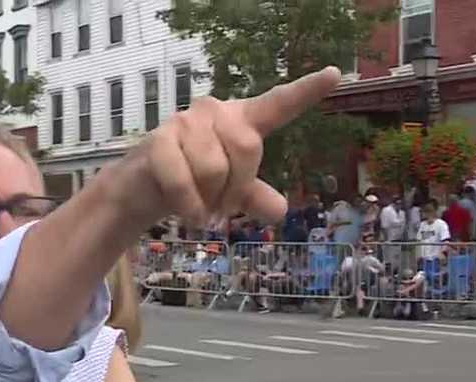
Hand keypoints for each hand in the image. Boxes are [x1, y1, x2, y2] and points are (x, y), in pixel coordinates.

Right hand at [107, 68, 340, 229]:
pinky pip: (183, 179)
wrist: (141, 190)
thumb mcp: (229, 193)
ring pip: (214, 169)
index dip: (305, 91)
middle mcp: (215, 112)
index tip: (334, 74)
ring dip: (208, 200)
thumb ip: (255, 197)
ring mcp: (184, 123)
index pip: (277, 104)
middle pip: (247, 148)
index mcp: (240, 121)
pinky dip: (188, 206)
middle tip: (221, 207)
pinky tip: (187, 215)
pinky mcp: (158, 141)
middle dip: (236, 187)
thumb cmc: (191, 182)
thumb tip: (279, 210)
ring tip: (198, 206)